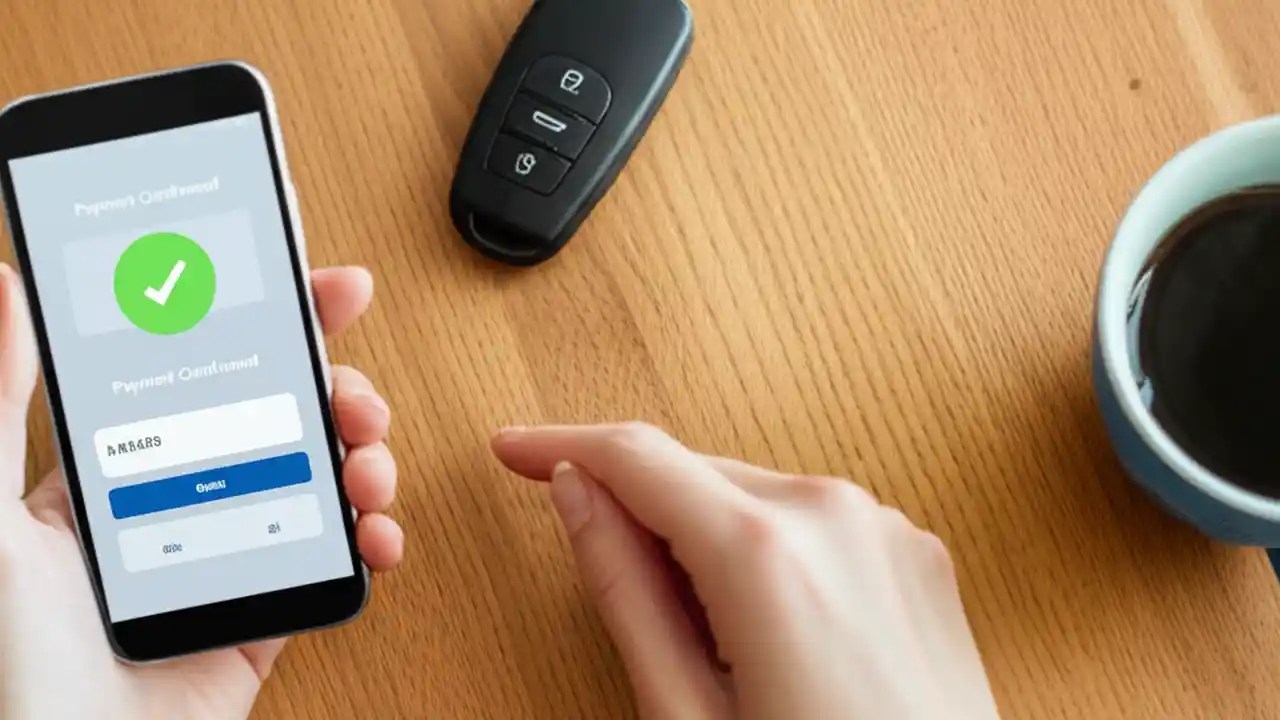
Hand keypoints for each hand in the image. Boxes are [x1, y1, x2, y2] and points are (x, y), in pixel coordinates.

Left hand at [0, 264, 403, 719]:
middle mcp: (187, 495)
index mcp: (121, 465)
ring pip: (323, 474)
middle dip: (335, 385)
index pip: (201, 365)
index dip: (264, 315)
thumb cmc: (14, 665)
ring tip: (366, 468)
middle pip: (282, 412)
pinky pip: (338, 559)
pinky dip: (373, 539)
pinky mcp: (271, 609)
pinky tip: (375, 536)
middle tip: (355, 388)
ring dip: (365, 455)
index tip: (314, 277)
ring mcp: (236, 549)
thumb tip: (10, 288)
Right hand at [493, 423, 999, 719]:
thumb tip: (577, 494)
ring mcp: (888, 529)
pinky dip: (775, 555)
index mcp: (767, 553)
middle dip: (643, 513)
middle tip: (629, 607)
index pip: (637, 457)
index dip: (562, 444)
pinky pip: (816, 523)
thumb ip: (625, 588)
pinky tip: (781, 637)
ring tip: (723, 651)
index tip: (514, 448)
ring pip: (756, 497)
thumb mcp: (688, 714)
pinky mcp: (918, 552)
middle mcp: (835, 514)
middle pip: (697, 475)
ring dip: (712, 541)